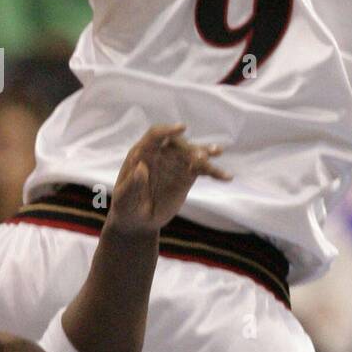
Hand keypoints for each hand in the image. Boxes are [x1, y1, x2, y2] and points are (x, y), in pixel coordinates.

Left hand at [106, 125, 229, 235]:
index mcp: (143, 153)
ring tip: (217, 153)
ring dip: (206, 152)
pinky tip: (227, 177)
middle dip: (190, 148)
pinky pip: (204, 170)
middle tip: (200, 158)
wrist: (138, 221)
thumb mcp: (124, 199)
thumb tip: (141, 169)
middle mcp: (162, 154)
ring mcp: (176, 164)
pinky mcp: (188, 176)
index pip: (156, 135)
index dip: (168, 130)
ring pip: (194, 154)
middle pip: (179, 144)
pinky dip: (215, 173)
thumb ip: (131, 185)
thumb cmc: (125, 207)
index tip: (182, 129)